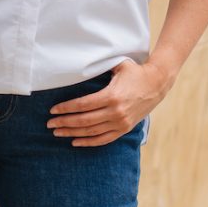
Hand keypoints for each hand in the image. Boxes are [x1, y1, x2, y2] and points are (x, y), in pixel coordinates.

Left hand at [47, 58, 172, 146]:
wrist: (157, 84)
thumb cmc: (135, 72)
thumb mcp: (118, 65)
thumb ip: (100, 66)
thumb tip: (79, 64)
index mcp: (112, 96)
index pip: (83, 105)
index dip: (66, 108)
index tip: (53, 110)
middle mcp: (116, 112)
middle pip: (84, 121)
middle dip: (64, 123)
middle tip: (50, 124)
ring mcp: (121, 122)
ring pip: (91, 132)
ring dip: (72, 133)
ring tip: (58, 133)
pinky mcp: (124, 129)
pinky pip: (103, 139)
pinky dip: (88, 142)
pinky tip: (75, 142)